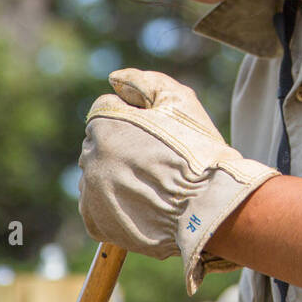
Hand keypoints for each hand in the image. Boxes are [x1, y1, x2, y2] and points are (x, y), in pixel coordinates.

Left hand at [76, 68, 279, 294]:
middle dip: (123, 145)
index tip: (159, 132)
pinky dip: (114, 203)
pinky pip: (97, 206)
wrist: (210, 208)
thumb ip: (143, 81)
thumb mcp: (179, 100)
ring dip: (117, 174)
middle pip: (101, 142)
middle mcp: (90, 157)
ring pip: (98, 174)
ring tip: (154, 184)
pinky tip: (142, 202)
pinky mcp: (97, 223)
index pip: (107, 108)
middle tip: (159, 159)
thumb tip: (115, 79)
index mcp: (105, 124)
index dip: (135, 115)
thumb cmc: (198, 152)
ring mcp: (91, 193)